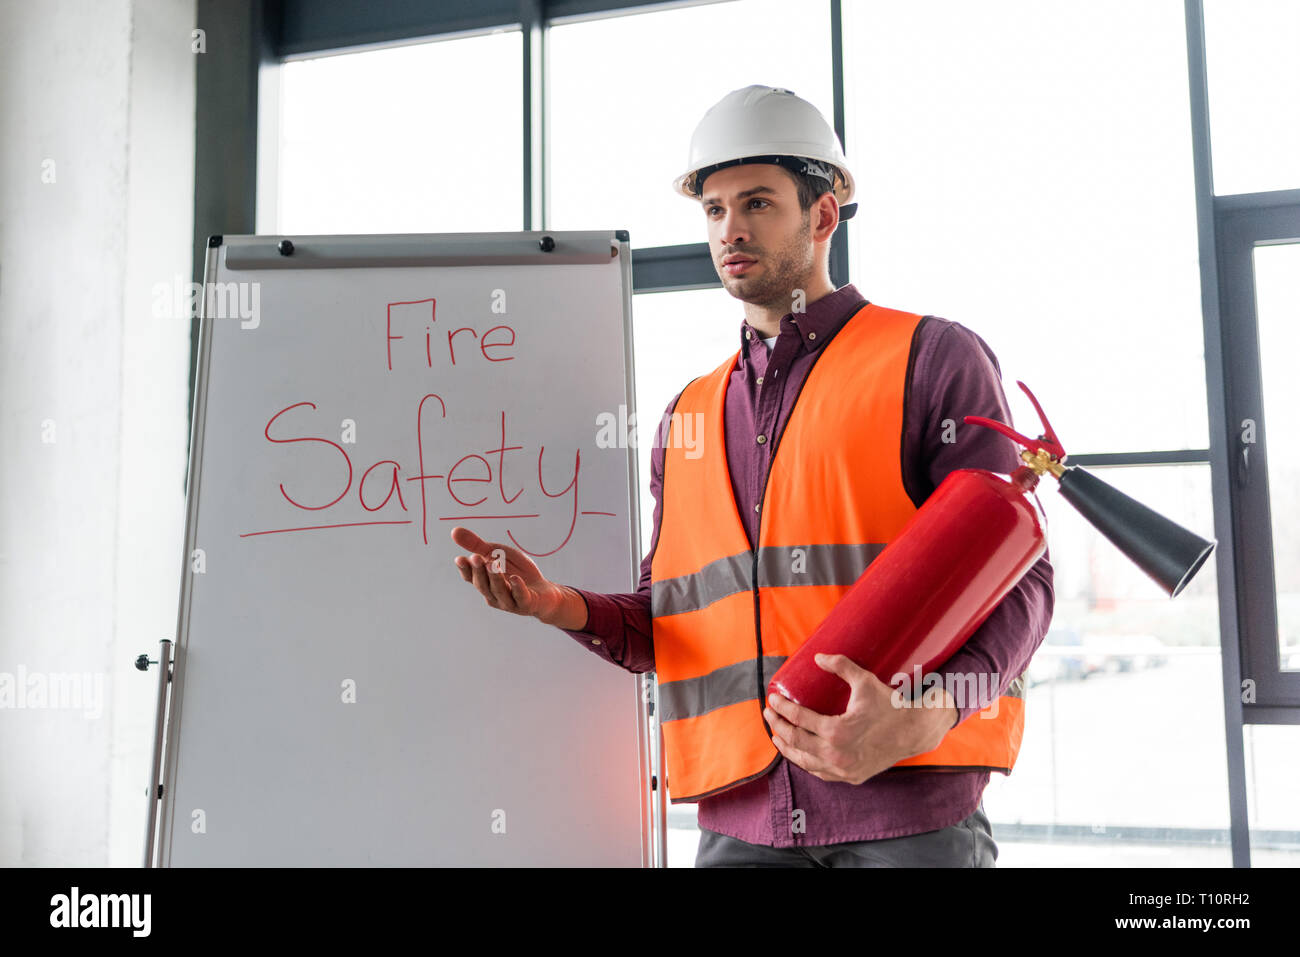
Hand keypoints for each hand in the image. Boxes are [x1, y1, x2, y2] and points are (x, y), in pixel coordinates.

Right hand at [450, 526, 570, 623]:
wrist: (544, 591)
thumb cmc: (517, 571)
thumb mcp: (498, 554)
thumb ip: (477, 545)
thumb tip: (454, 531)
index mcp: (485, 583)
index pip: (471, 578)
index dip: (465, 569)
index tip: (460, 559)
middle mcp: (494, 595)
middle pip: (483, 585)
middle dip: (479, 572)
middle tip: (476, 558)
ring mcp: (509, 602)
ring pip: (500, 591)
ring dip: (496, 578)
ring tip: (493, 564)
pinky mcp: (526, 604)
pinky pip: (521, 597)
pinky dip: (517, 588)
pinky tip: (515, 578)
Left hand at [762, 653, 957, 785]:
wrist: (914, 732)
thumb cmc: (890, 705)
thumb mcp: (865, 681)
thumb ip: (841, 666)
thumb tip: (817, 656)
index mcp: (837, 732)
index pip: (798, 720)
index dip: (782, 709)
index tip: (772, 700)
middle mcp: (837, 755)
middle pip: (796, 741)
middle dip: (778, 727)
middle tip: (770, 714)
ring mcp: (843, 769)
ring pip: (804, 761)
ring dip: (788, 748)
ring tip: (777, 735)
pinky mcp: (851, 777)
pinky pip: (821, 772)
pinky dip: (806, 762)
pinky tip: (799, 753)